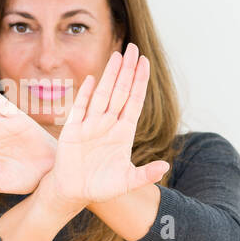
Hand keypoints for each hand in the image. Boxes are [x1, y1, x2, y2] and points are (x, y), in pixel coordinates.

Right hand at [47, 43, 169, 204]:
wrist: (73, 193)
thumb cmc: (101, 187)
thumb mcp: (127, 182)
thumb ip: (146, 175)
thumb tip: (165, 166)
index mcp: (123, 133)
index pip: (134, 101)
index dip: (140, 82)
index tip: (145, 62)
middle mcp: (108, 124)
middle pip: (121, 91)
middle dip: (128, 70)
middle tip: (134, 47)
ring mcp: (90, 125)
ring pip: (103, 94)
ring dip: (110, 75)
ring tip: (118, 55)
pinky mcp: (73, 130)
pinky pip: (80, 108)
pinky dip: (85, 94)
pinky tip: (91, 79)